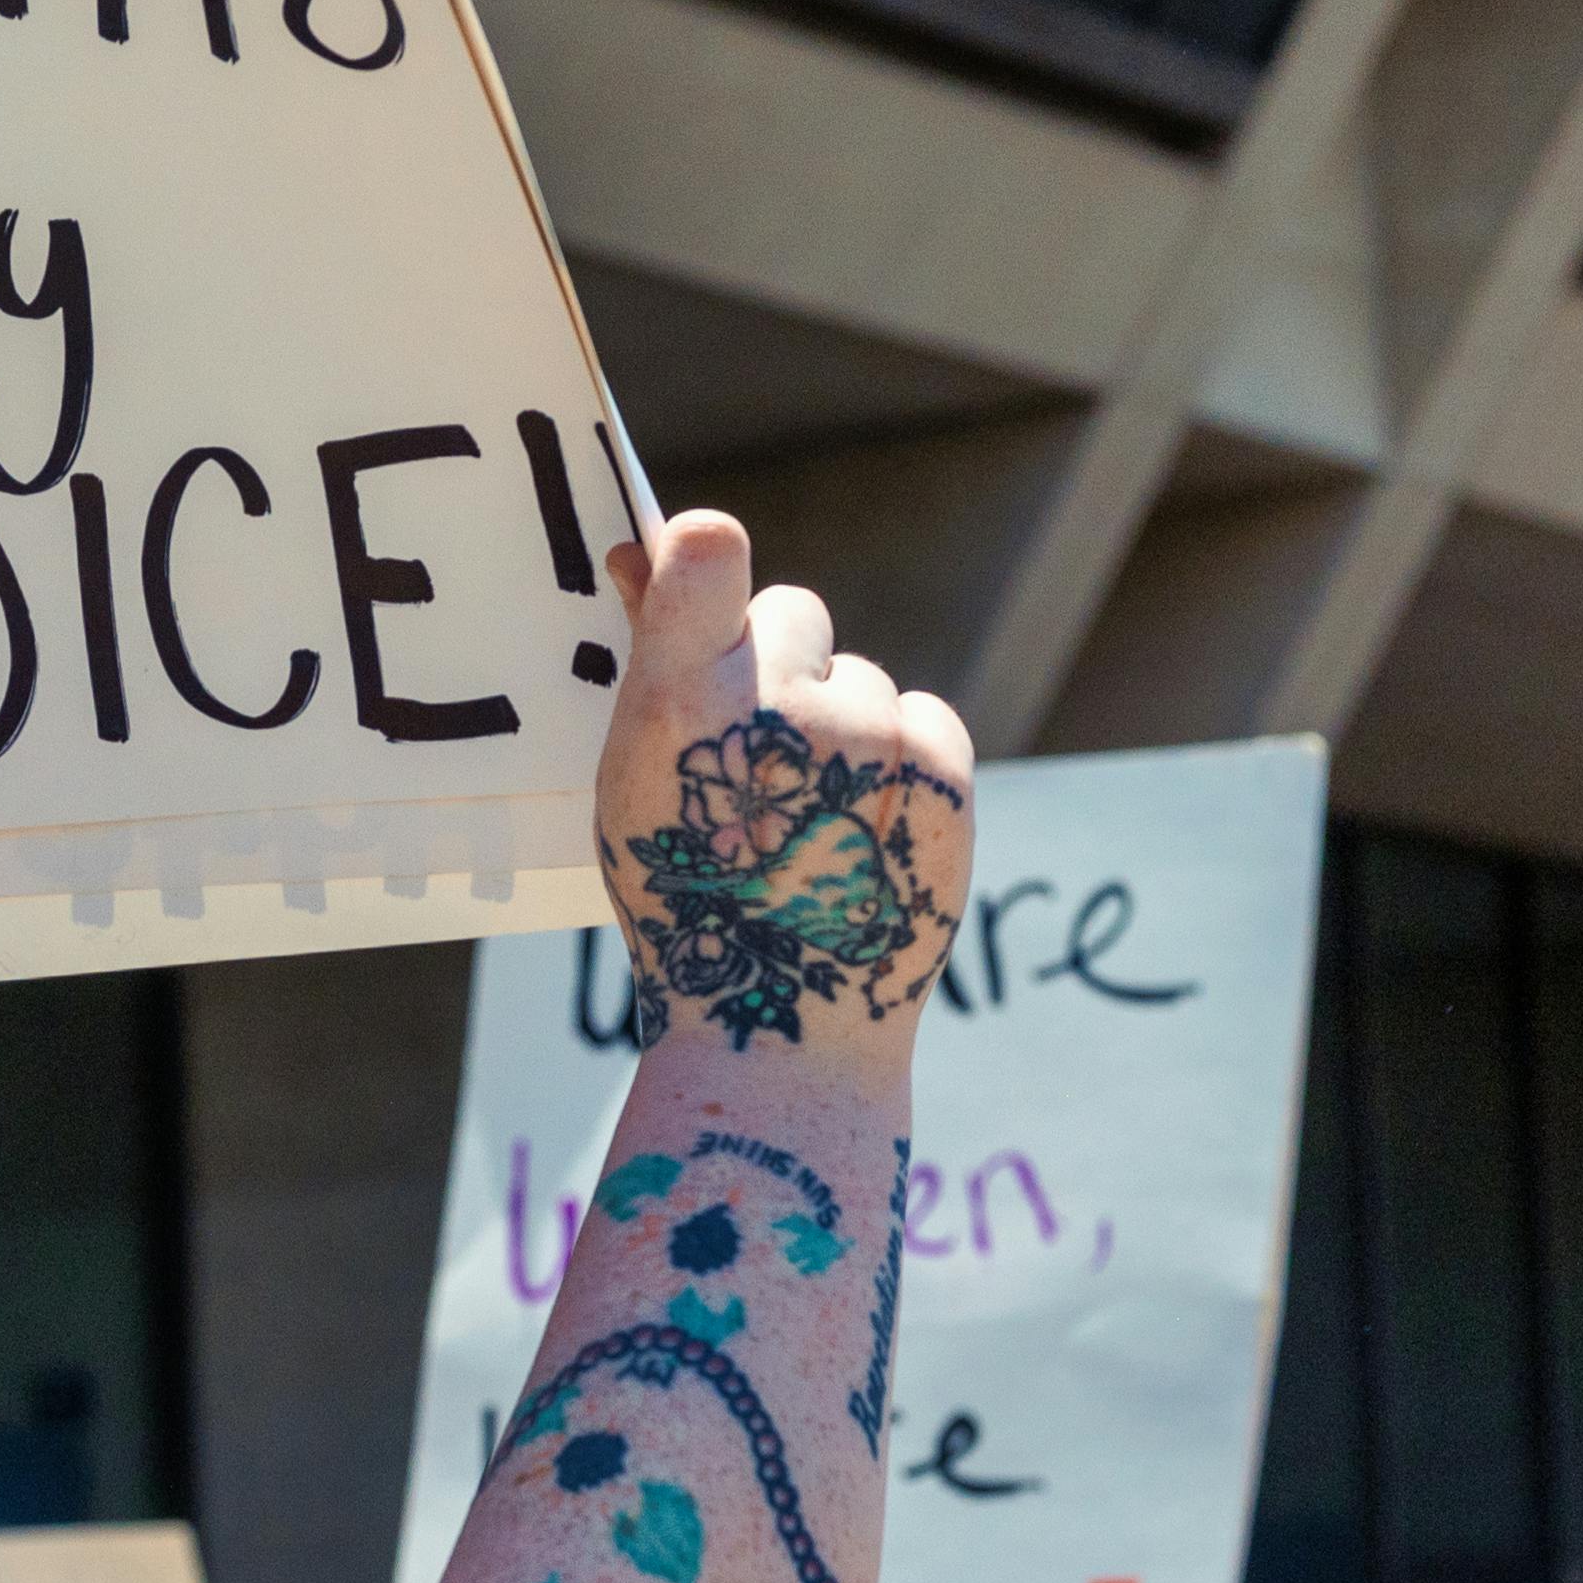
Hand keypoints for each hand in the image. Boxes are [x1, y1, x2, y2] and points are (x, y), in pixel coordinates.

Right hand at [589, 510, 973, 1067]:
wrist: (785, 1032)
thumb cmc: (689, 906)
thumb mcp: (637, 788)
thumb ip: (652, 661)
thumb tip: (647, 552)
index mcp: (680, 709)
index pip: (709, 550)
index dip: (704, 554)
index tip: (697, 582)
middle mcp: (780, 708)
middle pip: (792, 612)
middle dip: (777, 665)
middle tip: (758, 762)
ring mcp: (870, 740)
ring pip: (857, 677)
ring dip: (839, 729)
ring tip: (812, 824)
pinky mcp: (945, 772)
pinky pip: (923, 717)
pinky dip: (902, 762)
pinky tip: (866, 832)